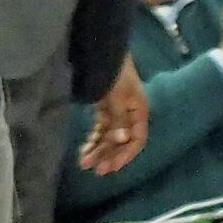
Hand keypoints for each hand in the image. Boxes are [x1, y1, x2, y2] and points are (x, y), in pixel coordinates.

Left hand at [77, 57, 147, 176]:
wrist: (103, 53)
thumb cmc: (115, 74)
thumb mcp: (117, 96)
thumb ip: (119, 120)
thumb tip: (122, 141)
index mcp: (138, 111)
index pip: (137, 139)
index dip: (125, 154)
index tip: (110, 167)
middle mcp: (129, 115)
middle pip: (122, 141)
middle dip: (108, 155)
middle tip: (94, 170)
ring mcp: (117, 112)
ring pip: (110, 137)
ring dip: (99, 150)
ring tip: (83, 162)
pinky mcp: (105, 109)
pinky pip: (101, 129)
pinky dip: (94, 140)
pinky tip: (84, 149)